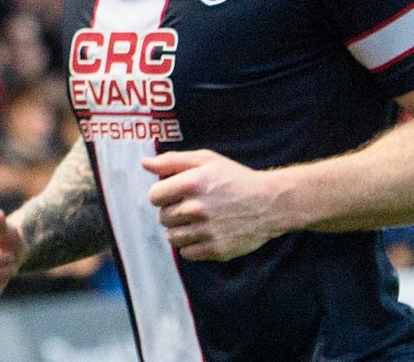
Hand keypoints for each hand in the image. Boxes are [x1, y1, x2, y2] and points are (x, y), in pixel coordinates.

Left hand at [143, 149, 288, 261]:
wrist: (270, 203)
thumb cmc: (235, 178)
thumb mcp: (206, 160)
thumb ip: (172, 161)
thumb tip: (144, 164)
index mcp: (191, 183)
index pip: (154, 196)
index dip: (163, 194)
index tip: (175, 193)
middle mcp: (196, 208)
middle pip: (162, 217)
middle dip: (172, 212)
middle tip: (192, 206)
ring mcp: (206, 231)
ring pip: (172, 238)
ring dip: (180, 230)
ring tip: (198, 221)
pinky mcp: (216, 250)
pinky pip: (187, 253)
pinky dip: (192, 245)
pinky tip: (206, 233)